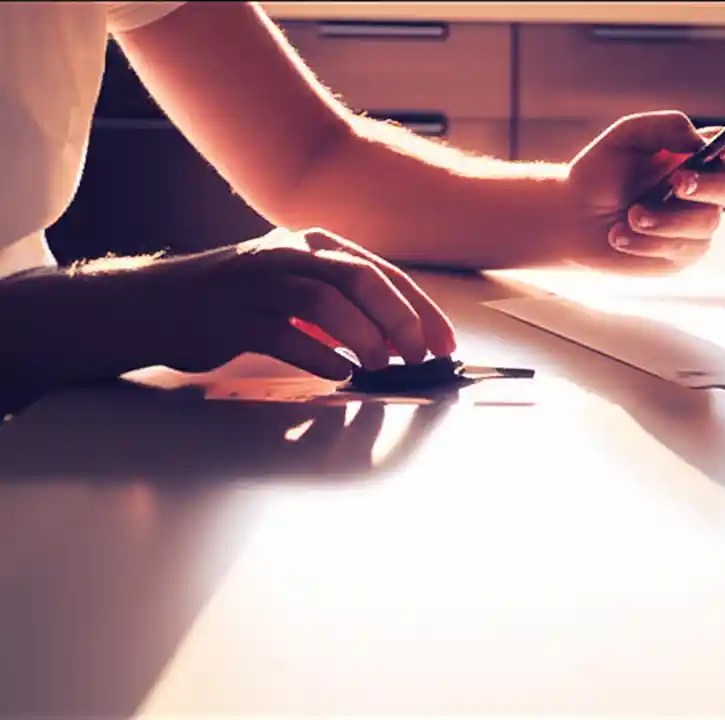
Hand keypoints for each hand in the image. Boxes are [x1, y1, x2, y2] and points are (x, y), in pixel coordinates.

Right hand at [138, 228, 456, 378]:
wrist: (151, 305)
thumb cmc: (235, 301)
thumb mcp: (296, 292)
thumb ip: (345, 308)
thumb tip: (401, 342)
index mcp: (313, 246)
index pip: (382, 272)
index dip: (419, 309)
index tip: (444, 343)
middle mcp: (287, 254)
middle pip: (357, 278)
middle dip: (398, 319)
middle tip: (420, 355)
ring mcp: (255, 282)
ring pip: (322, 299)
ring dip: (361, 335)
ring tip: (381, 365)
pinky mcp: (228, 315)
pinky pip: (281, 332)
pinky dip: (316, 354)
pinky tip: (338, 373)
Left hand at [565, 111, 724, 273]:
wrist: (572, 218)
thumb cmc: (600, 172)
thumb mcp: (627, 136)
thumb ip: (665, 127)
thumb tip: (699, 140)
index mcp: (696, 153)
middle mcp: (704, 188)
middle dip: (707, 185)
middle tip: (676, 184)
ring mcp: (696, 224)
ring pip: (706, 223)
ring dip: (665, 218)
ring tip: (629, 216)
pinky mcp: (682, 255)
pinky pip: (682, 249)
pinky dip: (648, 242)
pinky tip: (620, 236)